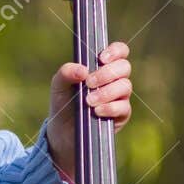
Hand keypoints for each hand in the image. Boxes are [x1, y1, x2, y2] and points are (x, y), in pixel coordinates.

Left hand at [46, 40, 132, 179]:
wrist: (62, 132)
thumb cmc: (63, 103)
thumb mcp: (58, 86)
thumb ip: (66, 72)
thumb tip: (83, 70)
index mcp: (103, 67)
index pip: (120, 51)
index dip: (116, 51)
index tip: (102, 59)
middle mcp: (114, 80)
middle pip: (124, 67)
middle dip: (106, 74)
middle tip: (89, 83)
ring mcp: (120, 97)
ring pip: (125, 86)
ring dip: (106, 92)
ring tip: (88, 101)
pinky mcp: (121, 115)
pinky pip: (124, 107)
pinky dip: (110, 107)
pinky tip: (97, 111)